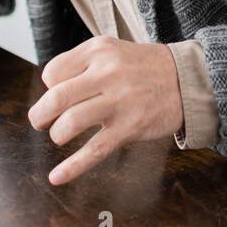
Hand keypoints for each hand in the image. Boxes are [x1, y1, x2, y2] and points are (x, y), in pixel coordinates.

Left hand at [27, 35, 183, 184]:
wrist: (186, 80)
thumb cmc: (142, 68)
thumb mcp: (111, 50)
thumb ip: (81, 64)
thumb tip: (48, 92)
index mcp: (98, 51)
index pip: (52, 73)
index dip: (49, 87)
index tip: (59, 94)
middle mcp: (107, 73)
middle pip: (56, 98)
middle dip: (40, 115)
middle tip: (39, 122)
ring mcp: (119, 102)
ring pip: (71, 123)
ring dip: (57, 134)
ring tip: (60, 135)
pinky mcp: (129, 127)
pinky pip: (94, 150)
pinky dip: (72, 167)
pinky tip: (57, 177)